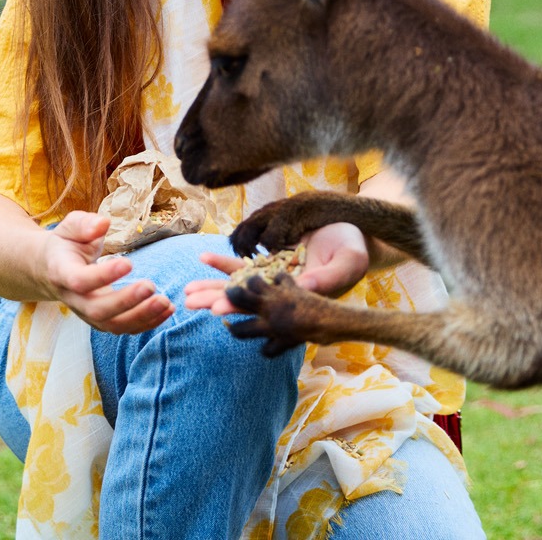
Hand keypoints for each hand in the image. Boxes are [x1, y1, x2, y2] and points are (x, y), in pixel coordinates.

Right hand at [39, 211, 173, 334]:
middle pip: (98, 310)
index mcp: (63, 272)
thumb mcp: (69, 227)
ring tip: (165, 302)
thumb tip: (102, 223)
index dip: (103, 276)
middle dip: (126, 301)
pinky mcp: (103, 320)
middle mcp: (74, 299)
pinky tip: (166, 310)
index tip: (129, 263)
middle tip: (150, 286)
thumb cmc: (66, 244)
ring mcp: (88, 313)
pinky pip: (124, 328)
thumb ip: (84, 224)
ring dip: (141, 316)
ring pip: (113, 325)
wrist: (52, 269)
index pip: (80, 281)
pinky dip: (147, 323)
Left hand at [184, 222, 369, 315]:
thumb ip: (328, 277)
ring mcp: (275, 278)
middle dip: (218, 300)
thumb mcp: (349, 262)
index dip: (242, 308)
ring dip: (213, 286)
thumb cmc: (354, 248)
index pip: (266, 308)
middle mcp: (284, 294)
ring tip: (187, 291)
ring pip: (240, 284)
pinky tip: (202, 258)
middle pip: (246, 300)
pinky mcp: (270, 262)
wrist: (353, 231)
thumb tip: (304, 288)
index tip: (218, 309)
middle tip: (190, 303)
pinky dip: (223, 261)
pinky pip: (243, 263)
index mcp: (300, 299)